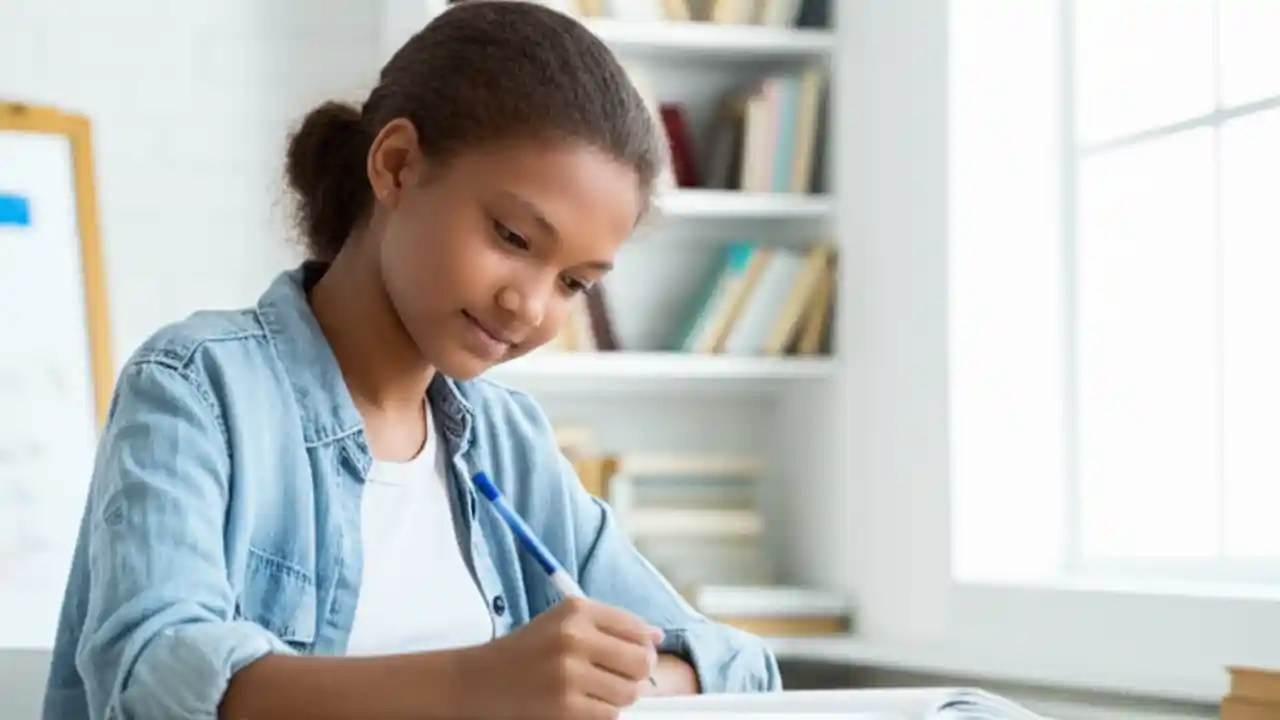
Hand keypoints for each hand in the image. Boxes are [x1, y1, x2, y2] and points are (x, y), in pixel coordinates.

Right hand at [457, 596, 663, 718]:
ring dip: (618, 697)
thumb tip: (657, 637)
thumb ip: (610, 626)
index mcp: (576, 610)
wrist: (478, 680)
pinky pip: (609, 715)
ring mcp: (569, 673)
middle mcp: (574, 637)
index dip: (642, 646)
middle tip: (619, 677)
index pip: (637, 628)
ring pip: (629, 692)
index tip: (631, 655)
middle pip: (641, 661)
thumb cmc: (526, 651)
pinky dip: (601, 713)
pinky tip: (582, 704)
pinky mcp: (564, 707)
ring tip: (595, 690)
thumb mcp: (562, 623)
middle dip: (636, 673)